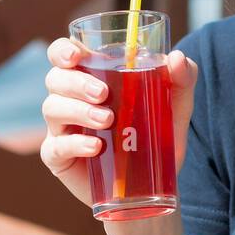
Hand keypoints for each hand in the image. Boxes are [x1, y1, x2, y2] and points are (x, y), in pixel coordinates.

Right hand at [39, 36, 198, 209]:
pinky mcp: (59, 157)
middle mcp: (71, 99)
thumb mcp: (176, 105)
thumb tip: (177, 57)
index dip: (62, 51)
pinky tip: (96, 147)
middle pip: (55, 78)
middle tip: (103, 93)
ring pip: (52, 108)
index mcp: (92, 77)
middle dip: (76, 82)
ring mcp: (62, 128)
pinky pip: (55, 146)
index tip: (76, 56)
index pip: (64, 55)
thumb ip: (182, 78)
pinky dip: (75, 144)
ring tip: (108, 120)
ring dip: (78, 110)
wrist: (154, 183)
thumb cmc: (158, 134)